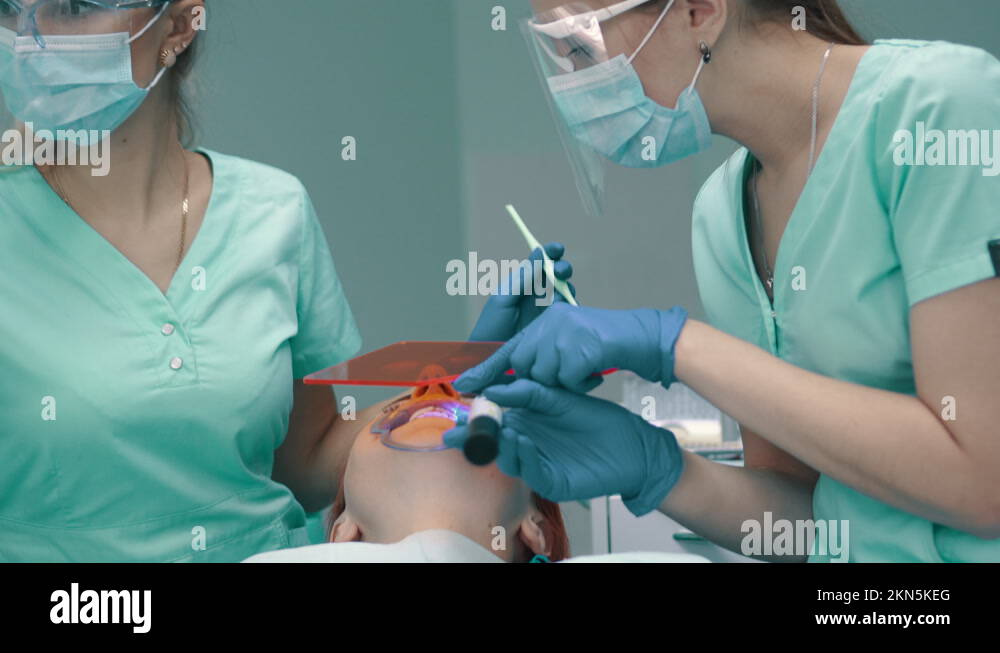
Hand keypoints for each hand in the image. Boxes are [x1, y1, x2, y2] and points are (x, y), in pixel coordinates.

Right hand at [444, 379, 683, 516]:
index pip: (493, 422)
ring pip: (509, 460)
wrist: (633, 444)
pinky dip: (524, 457)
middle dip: (474, 440)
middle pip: (493, 445)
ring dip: (499, 447)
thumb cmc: (598, 421)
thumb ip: (529, 393)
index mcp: (526, 423)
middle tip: (458, 432)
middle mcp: (527, 445)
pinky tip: (521, 441)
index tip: (460, 409)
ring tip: (498, 431)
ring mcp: (538, 465)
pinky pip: (532, 472)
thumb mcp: (560, 398)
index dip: (475, 418)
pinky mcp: (553, 482)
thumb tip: (493, 389)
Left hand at [455, 303, 688, 394]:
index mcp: (544, 322)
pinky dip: (582, 383)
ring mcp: (564, 332)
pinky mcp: (579, 345)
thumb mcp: (568, 349)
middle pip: (526, 366)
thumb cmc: (607, 346)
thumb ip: (544, 358)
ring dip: (565, 381)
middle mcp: (549, 322)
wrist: (644, 336)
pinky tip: (594, 372)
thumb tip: (519, 378)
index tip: (462, 387)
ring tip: (585, 369)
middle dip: (543, 378)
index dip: (485, 370)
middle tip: (569, 372)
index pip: (507, 350)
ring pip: (546, 376)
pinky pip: (568, 380)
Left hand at [468, 242, 574, 342]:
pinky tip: (563, 309)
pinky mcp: (556, 327)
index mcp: (523, 283)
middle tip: (560, 272)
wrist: (491, 359)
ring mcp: (548, 310)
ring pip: (566, 291)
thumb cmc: (491, 328)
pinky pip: (568, 313)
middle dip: (562, 269)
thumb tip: (539, 252)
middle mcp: (537, 294)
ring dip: (567, 287)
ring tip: (559, 294)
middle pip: (557, 274)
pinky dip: (570, 307)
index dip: (551, 252)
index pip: (540, 262)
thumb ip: (522, 278)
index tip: (557, 249)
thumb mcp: (503, 300)